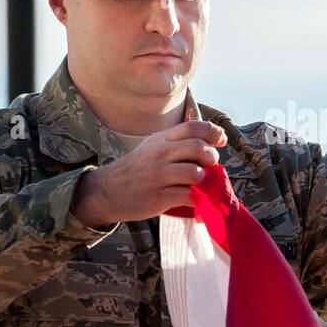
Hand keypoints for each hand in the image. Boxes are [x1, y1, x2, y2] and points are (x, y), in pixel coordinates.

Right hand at [71, 120, 227, 226]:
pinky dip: (195, 200)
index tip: (220, 141)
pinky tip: (189, 199)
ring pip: (196, 173)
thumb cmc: (136, 169)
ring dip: (201, 181)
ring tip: (193, 184)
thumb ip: (177, 142)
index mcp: (161, 139)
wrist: (106, 191)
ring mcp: (158, 176)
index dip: (213, 132)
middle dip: (211, 158)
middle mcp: (160, 154)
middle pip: (199, 148)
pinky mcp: (158, 197)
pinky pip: (188, 196)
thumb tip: (211, 143)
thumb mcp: (152, 147)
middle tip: (207, 166)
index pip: (194, 127)